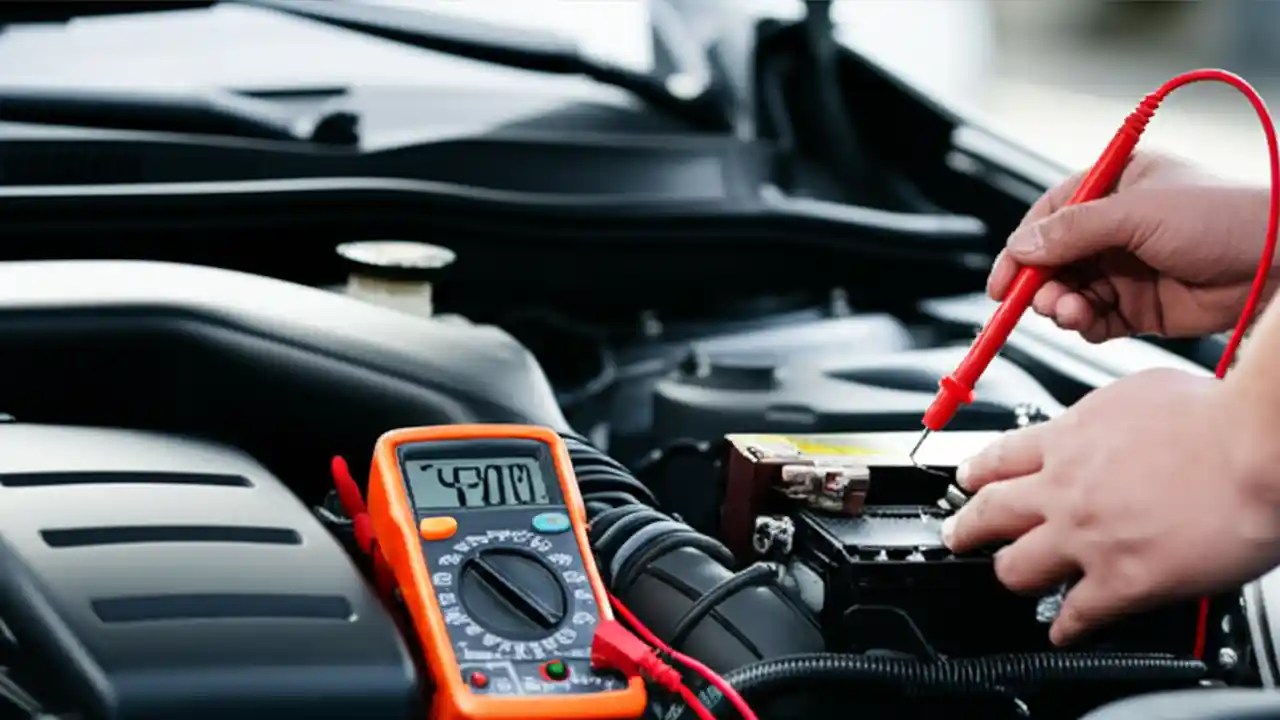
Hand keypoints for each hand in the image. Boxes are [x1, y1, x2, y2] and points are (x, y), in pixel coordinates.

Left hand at [941, 368, 1279, 644]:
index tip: (965, 482)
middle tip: (957, 535)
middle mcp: (1064, 488)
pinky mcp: (1120, 579)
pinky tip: (1062, 630)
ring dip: (1009, 575)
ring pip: (1015, 567)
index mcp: (1069, 439)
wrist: (1255, 445)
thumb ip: (1104, 417)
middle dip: (965, 528)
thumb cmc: (1216, 413)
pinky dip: (1065, 626)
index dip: (974, 474)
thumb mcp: (1138, 392)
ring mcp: (1085, 536)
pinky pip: (1076, 613)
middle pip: (987, 514)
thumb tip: (1102, 421)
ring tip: (1008, 578)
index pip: (998, 459)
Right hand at [988, 152, 1272, 341]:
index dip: (1022, 249)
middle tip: (1040, 300)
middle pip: (1054, 260)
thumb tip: (1020, 247)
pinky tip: (1088, 323)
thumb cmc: (1224, 217)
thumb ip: (1074, 230)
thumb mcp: (1139, 213)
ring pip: (1070, 292)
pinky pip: (1095, 319)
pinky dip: (1084, 324)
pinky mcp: (1140, 308)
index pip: (1050, 217)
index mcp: (1115, 188)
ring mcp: (1128, 269)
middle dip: (1040, 283)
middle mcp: (1117, 228)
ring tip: (1071, 311)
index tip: (1003, 280)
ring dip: (1061, 305)